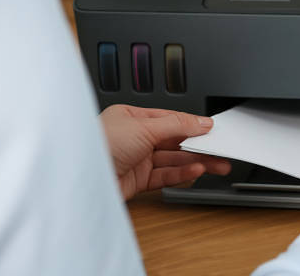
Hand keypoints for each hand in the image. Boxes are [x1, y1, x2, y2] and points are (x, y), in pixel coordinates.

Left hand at [100, 104, 230, 199]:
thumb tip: (200, 122)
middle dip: (198, 146)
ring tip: (216, 164)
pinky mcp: (137, 181)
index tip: (212, 129)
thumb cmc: (99, 145)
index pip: (170, 119)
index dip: (192, 124)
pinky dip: (181, 173)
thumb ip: (177, 124)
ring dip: (196, 161)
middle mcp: (134, 137)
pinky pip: (165, 175)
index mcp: (132, 117)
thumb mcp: (143, 127)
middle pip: (174, 140)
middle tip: (221, 150)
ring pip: (173, 159)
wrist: (78, 180)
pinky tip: (195, 170)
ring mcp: (136, 160)